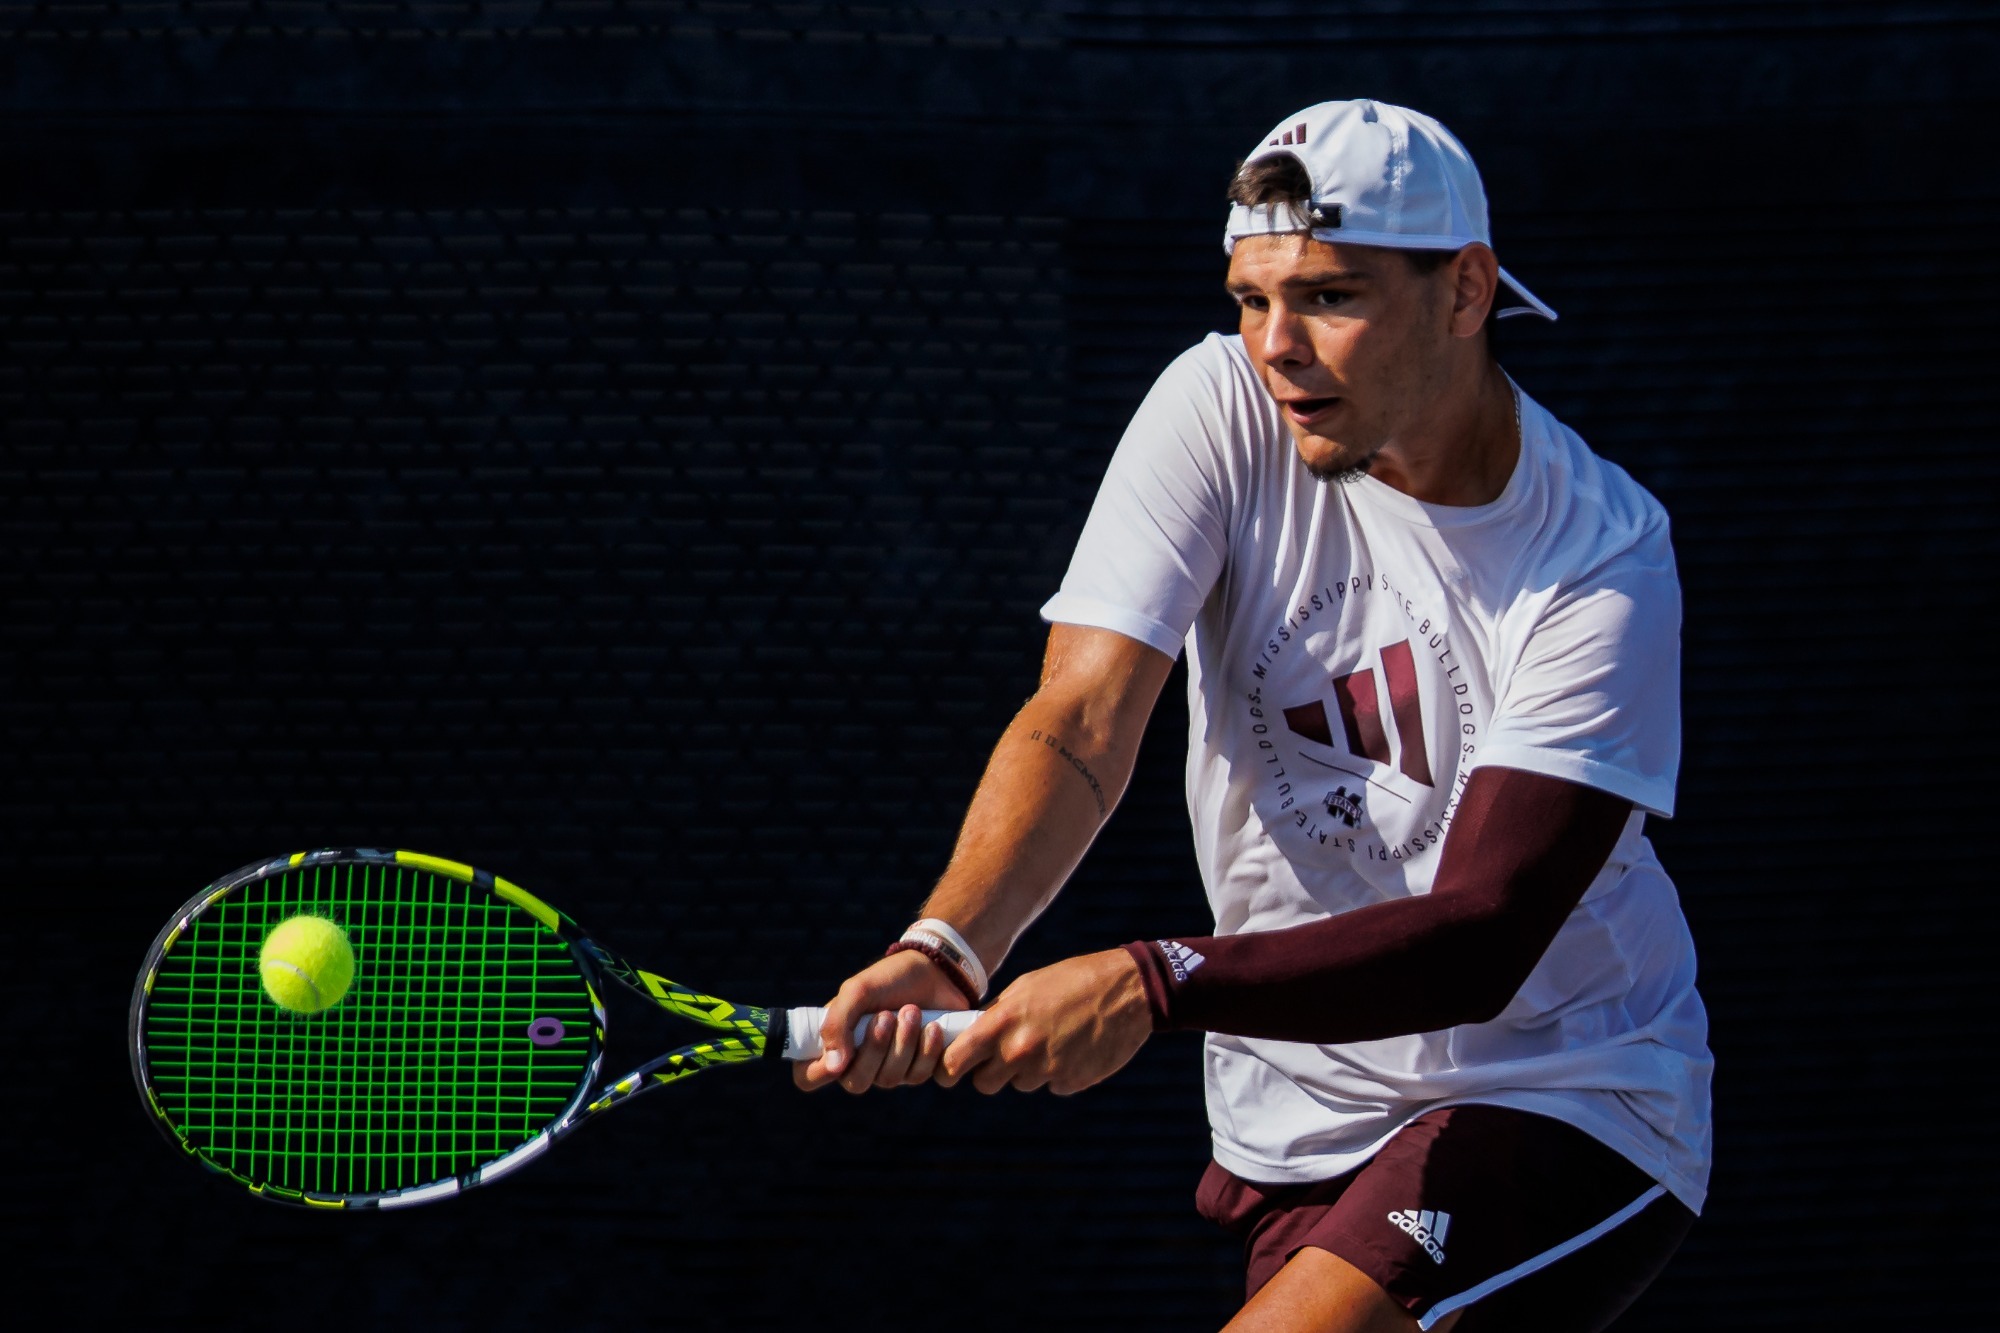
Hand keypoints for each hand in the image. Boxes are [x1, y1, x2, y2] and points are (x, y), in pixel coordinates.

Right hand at [792, 949, 969, 1094]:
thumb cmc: (889, 979)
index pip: (809, 1076)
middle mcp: (862, 1062)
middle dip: (875, 1048)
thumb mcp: (858, 990)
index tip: (836, 1057)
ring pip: (895, 1078)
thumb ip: (838, 1022)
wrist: (936, 969)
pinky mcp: (927, 1067)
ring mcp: (895, 1068)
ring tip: (913, 1010)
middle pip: (857, 1082)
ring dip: (906, 1042)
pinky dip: (932, 1050)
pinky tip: (935, 1027)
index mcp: (836, 1043)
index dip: (816, 1074)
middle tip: (888, 1015)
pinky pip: (929, 1076)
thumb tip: (834, 1065)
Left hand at [936, 948, 1151, 1094]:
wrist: (1127, 991)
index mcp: (1003, 1022)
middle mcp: (1020, 1050)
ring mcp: (1046, 1070)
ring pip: (1021, 1083)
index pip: (954, 1062)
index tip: (952, 1068)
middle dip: (992, 1071)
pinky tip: (1074, 1046)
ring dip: (1030, 1069)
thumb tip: (972, 1037)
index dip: (949, 1068)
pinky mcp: (1071, 1082)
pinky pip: (1052, 1085)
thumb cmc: (1072, 981)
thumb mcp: (1026, 988)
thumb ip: (997, 1016)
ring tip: (1053, 1037)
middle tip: (1008, 1051)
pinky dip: (1058, 1071)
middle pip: (985, 1083)